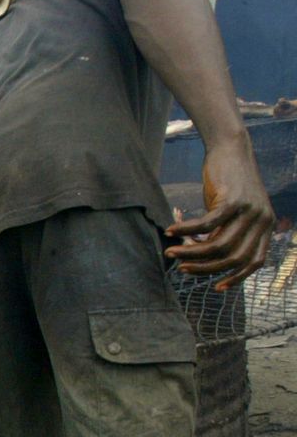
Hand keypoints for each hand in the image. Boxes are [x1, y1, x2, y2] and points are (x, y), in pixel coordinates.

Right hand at [166, 142, 273, 289]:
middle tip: (183, 269)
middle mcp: (262, 220)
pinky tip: (171, 230)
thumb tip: (203, 255)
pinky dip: (186, 229)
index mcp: (266, 226)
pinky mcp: (232, 199)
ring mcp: (249, 210)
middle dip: (206, 268)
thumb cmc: (229, 182)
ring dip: (192, 252)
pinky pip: (206, 223)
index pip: (254, 261)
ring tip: (172, 253)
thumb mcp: (234, 211)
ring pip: (219, 244)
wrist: (232, 148)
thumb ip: (226, 232)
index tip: (216, 288)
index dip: (236, 278)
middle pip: (233, 257)